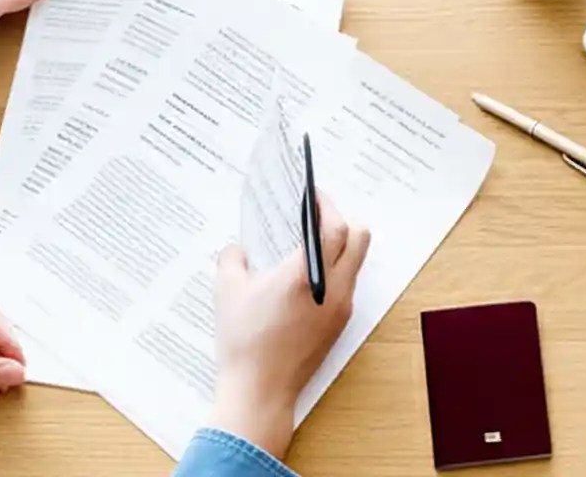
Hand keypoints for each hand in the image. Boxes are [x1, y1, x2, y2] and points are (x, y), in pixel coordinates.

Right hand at [210, 193, 370, 458]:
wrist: (260, 391)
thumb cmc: (244, 342)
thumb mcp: (226, 291)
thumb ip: (232, 259)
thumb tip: (239, 249)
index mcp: (307, 275)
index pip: (334, 226)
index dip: (327, 204)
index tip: (313, 193)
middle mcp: (334, 289)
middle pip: (358, 238)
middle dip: (341, 219)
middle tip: (316, 214)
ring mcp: (341, 308)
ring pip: (355, 262)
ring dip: (339, 245)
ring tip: (308, 243)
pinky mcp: (339, 324)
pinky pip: (346, 285)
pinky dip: (335, 270)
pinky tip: (306, 275)